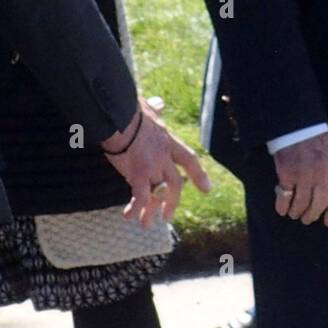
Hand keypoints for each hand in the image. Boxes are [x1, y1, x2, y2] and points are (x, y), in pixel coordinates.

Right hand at [101, 107, 211, 226]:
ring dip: (152, 210)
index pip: (188, 159)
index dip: (198, 175)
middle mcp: (164, 156)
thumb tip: (159, 103)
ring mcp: (153, 166)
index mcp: (168, 140)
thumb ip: (155, 109)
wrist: (119, 115)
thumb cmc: (129, 110)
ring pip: (157, 193)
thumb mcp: (148, 109)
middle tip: (167, 217)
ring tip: (146, 224)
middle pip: (175, 183)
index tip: (207, 190)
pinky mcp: (138, 174)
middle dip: (172, 201)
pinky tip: (129, 217)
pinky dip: (136, 208)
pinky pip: (140, 197)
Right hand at [272, 131, 327, 226]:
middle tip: (307, 219)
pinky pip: (285, 198)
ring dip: (297, 212)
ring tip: (294, 214)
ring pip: (302, 204)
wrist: (296, 124)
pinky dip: (282, 206)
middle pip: (320, 204)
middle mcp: (323, 172)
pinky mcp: (287, 174)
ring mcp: (305, 174)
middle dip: (312, 215)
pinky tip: (281, 208)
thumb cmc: (316, 141)